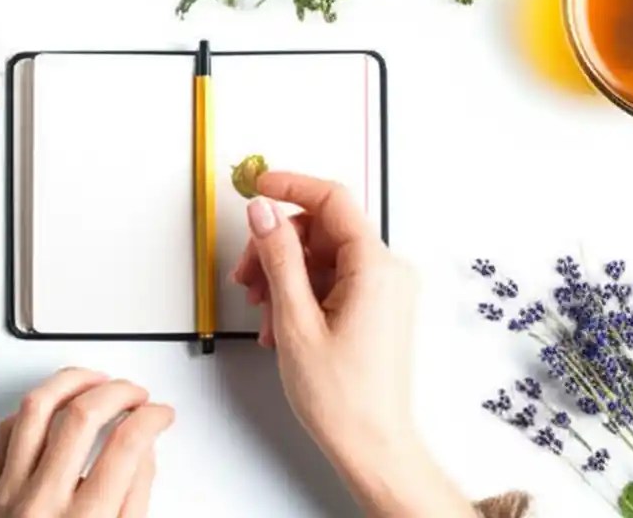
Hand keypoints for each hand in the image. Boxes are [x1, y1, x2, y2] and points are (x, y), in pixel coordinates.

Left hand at [0, 369, 173, 517]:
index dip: (152, 417)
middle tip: (136, 393)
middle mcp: (43, 503)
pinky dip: (31, 411)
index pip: (126, 444)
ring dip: (71, 382)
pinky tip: (52, 408)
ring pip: (36, 409)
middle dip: (118, 391)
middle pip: (82, 416)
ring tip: (95, 380)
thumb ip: (134, 497)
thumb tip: (143, 447)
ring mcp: (8, 494)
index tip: (161, 414)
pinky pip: (4, 432)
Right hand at [231, 172, 475, 517]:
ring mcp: (383, 291)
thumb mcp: (296, 320)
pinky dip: (301, 295)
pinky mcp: (376, 309)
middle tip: (246, 277)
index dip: (291, 187)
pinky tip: (279, 327)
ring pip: (323, 258)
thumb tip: (263, 212)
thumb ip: (278, 257)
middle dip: (277, 247)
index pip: (332, 200)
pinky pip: (332, 283)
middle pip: (322, 231)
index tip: (257, 187)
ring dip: (284, 276)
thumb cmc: (342, 397)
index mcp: (375, 267)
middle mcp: (387, 272)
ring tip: (262, 313)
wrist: (372, 446)